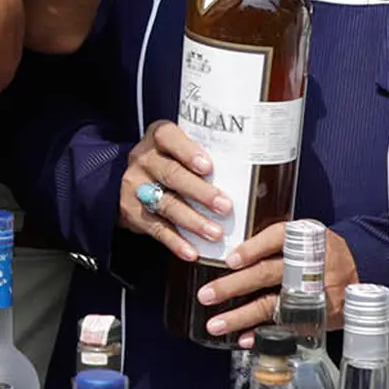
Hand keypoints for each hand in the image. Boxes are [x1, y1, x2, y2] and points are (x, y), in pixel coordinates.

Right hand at [118, 119, 230, 260]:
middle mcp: (143, 159)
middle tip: (225, 207)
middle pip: (171, 173)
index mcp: (158, 137)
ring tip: (215, 233)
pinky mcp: (130, 212)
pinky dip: (175, 241)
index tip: (208, 167)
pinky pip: (155, 228)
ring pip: (165, 203)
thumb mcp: (180, 150)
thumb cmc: (172, 163)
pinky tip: (192, 252)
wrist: (128, 183)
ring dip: (192, 220)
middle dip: (200, 192)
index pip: (168, 137)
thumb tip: (260, 177)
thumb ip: (206, 157)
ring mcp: (134, 186)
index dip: (187, 151)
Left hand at [197, 222, 360, 341]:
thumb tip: (228, 257)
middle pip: (268, 273)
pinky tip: (245, 339)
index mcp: (306, 238)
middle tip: (206, 295)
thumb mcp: (303, 235)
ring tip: (216, 324)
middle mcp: (310, 264)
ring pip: (273, 304)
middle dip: (234, 286)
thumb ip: (271, 242)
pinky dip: (265, 334)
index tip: (230, 260)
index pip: (277, 238)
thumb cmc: (319, 251)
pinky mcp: (319, 315)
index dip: (253, 249)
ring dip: (242, 316)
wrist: (361, 269)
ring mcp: (315, 292)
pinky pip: (288, 326)